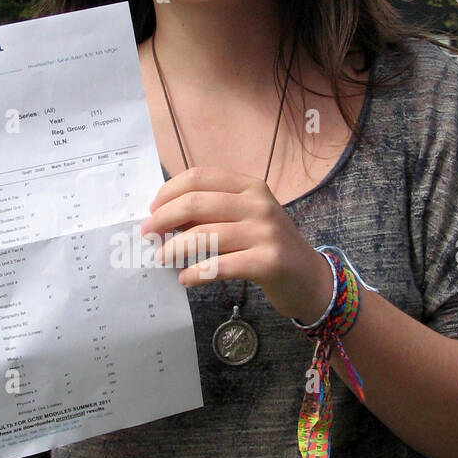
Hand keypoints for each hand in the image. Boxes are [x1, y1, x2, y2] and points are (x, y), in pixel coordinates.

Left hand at [141, 166, 332, 322]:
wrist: (310, 278)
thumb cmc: (268, 247)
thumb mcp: (244, 219)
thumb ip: (212, 213)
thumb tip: (164, 218)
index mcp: (250, 187)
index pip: (199, 177)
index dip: (168, 192)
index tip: (152, 211)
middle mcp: (259, 204)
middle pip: (196, 203)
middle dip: (163, 219)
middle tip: (147, 236)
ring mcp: (265, 232)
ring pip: (204, 236)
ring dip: (174, 249)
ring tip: (161, 259)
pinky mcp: (269, 262)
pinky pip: (220, 265)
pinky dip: (196, 273)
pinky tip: (185, 279)